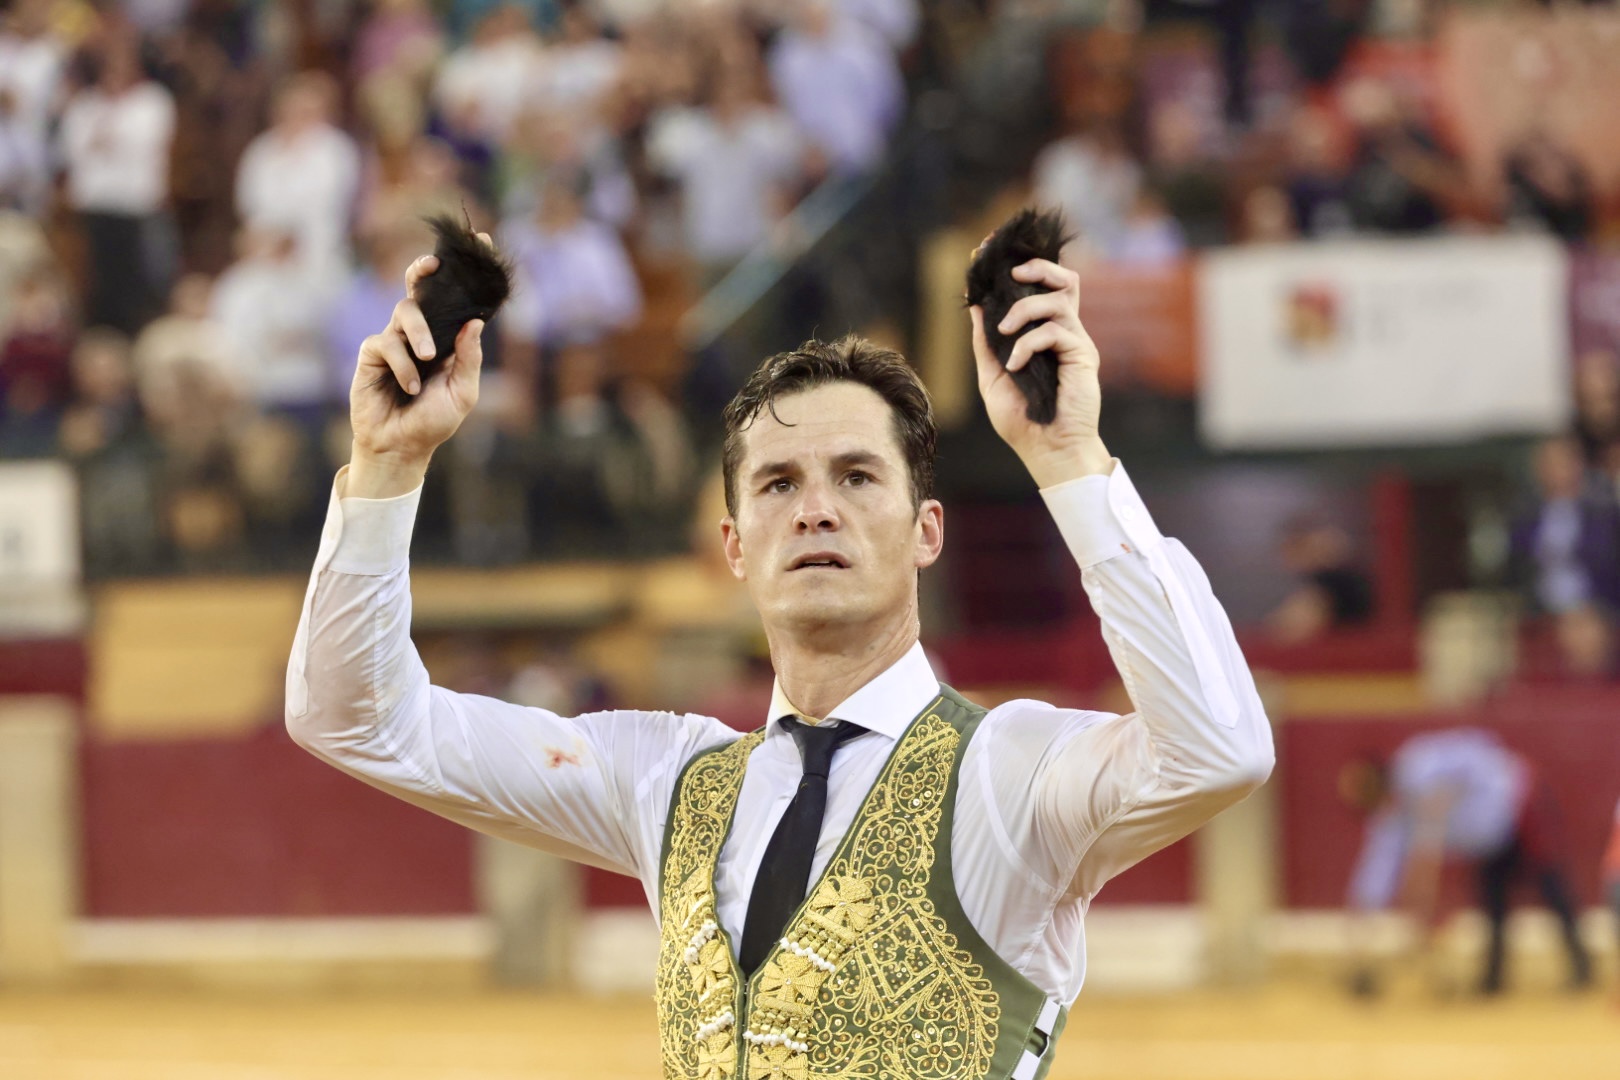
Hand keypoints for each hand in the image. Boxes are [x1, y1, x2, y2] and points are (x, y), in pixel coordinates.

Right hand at [347, 251, 486, 497]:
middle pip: (419, 289)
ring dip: (419, 335)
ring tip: (428, 360)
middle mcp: (420, 334)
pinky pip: (386, 343)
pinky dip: (402, 365)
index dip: (463, 272)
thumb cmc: (433, 421)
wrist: (401, 447)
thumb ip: (469, 358)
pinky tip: (410, 386)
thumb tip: (475, 322)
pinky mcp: (372, 354)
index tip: (479, 241)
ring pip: (404, 312)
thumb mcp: (463, 392)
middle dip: (424, 270)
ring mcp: (394, 340)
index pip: (454, 300)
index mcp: (446, 339)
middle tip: (434, 265)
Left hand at [969, 258, 1110, 487]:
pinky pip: (1055, 331)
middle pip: (1064, 279)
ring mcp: (1075, 342)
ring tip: (1006, 332)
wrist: (1046, 451)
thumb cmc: (1022, 420)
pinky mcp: (1083, 355)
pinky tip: (1016, 365)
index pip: (1040, 288)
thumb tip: (975, 305)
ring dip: (1025, 308)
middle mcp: (1063, 332)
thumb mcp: (993, 376)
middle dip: (1037, 267)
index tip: (990, 252)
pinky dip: (1029, 343)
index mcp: (1043, 334)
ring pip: (1058, 298)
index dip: (1021, 266)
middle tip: (1012, 274)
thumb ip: (986, 341)